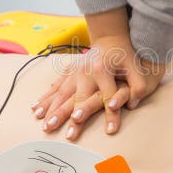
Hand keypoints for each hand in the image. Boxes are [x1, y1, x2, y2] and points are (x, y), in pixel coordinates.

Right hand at [32, 34, 165, 140]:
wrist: (110, 39)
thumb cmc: (124, 57)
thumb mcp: (135, 68)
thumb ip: (138, 86)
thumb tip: (133, 104)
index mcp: (104, 71)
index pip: (109, 98)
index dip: (112, 115)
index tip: (111, 132)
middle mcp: (86, 72)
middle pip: (78, 99)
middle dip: (69, 116)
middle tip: (65, 134)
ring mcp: (74, 72)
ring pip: (61, 94)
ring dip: (51, 110)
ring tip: (44, 125)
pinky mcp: (67, 71)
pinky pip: (54, 87)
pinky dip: (44, 99)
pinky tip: (35, 110)